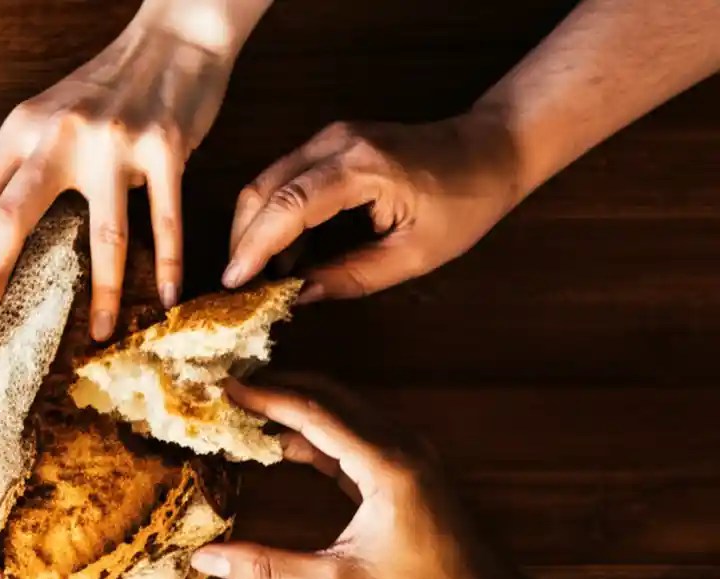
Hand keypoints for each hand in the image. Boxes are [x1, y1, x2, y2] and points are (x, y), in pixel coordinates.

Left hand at [0, 3, 246, 338]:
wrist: (174, 38)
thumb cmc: (107, 84)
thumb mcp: (48, 112)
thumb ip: (15, 163)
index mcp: (25, 126)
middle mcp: (62, 134)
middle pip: (18, 213)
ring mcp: (116, 143)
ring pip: (105, 234)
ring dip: (102, 292)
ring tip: (97, 335)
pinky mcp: (166, 150)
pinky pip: (166, 220)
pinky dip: (169, 264)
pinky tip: (166, 298)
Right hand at [190, 379, 519, 578]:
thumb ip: (269, 568)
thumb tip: (206, 559)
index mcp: (387, 464)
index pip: (315, 411)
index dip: (266, 395)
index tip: (223, 384)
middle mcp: (400, 445)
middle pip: (331, 395)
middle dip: (278, 387)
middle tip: (229, 387)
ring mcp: (409, 454)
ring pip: (345, 410)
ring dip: (298, 405)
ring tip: (247, 410)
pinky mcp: (409, 469)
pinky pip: (356, 434)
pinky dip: (318, 432)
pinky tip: (284, 445)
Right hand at [225, 113, 521, 302]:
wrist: (490, 149)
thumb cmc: (465, 203)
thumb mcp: (413, 256)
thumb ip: (351, 277)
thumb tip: (298, 296)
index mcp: (362, 168)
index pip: (288, 206)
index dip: (253, 247)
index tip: (233, 283)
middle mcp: (336, 142)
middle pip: (263, 189)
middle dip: (243, 240)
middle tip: (240, 286)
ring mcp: (330, 137)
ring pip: (267, 182)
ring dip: (255, 229)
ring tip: (261, 277)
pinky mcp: (329, 142)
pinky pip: (285, 179)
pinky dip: (275, 216)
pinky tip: (286, 255)